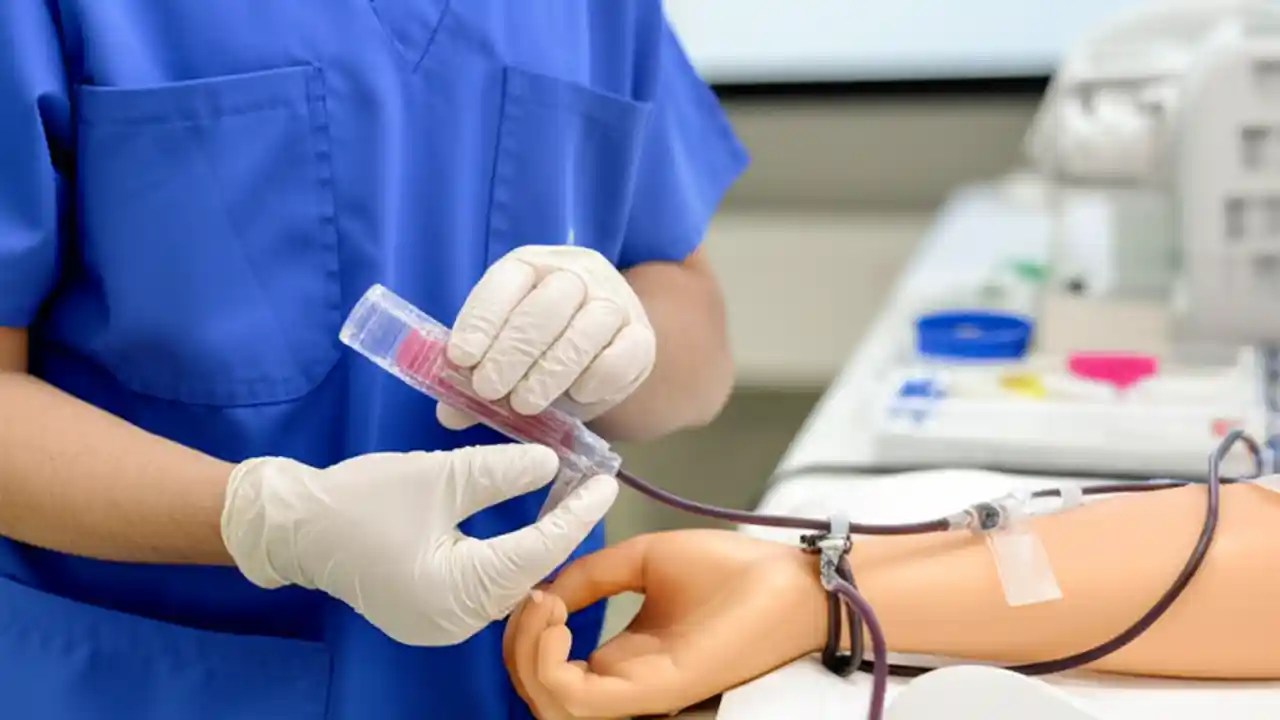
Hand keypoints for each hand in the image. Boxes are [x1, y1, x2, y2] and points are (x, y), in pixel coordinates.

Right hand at [221, 445, 616, 645]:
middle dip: (561, 529)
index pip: (535, 551)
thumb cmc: (361, 499)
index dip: (576, 514)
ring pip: (509, 583)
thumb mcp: (440, 476)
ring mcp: (440, 625)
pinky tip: (530, 526)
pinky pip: (485, 587)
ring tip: (569, 500)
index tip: (606, 481)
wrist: (294, 526)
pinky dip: (510, 557)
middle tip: (591, 486)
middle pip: (527, 573)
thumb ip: (501, 473)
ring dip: (538, 543)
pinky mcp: (431, 615)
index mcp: (454, 591)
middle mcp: (453, 622)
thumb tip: (553, 464)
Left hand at [439, 245, 654, 427]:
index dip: (483, 319)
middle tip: (489, 389)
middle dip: (514, 350)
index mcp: (532, 265)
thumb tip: (450, 414)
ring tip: (525, 404)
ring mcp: (614, 301)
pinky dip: (599, 377)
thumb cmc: (539, 347)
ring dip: (552, 370)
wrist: (599, 349)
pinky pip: (624, 353)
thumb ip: (475, 376)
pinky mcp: (641, 335)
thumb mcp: (501, 352)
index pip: (507, 280)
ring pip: (588, 327)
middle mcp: (576, 273)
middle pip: (548, 303)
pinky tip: (577, 397)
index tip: (462, 358)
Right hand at [503, 530, 827, 718]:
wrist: (790, 579)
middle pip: (540, 694)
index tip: (533, 589)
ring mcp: (637, 692)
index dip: (525, 634)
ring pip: (551, 708)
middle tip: (533, 599)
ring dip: (528, 657)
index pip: (550, 669)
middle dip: (516, 647)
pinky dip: (550, 666)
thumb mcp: (645, 560)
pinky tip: (559, 621)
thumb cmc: (732, 570)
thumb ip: (592, 576)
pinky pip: (579, 704)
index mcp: (622, 658)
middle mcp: (623, 683)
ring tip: (546, 608)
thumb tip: (545, 591)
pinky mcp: (655, 692)